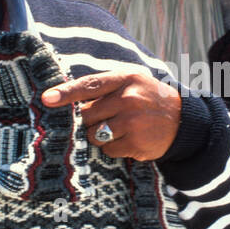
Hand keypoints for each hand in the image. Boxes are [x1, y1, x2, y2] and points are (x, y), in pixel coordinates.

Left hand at [41, 71, 180, 160]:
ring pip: (95, 135)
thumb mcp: (132, 82)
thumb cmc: (148, 99)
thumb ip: (105, 87)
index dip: (65, 93)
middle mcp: (129, 99)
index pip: (89, 85)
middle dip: (90, 120)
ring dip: (101, 135)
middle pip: (87, 115)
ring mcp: (133, 123)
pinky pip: (108, 150)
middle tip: (107, 117)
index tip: (47, 98)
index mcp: (125, 79)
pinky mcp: (136, 143)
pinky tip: (130, 139)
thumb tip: (67, 99)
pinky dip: (114, 147)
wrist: (182, 121)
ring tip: (120, 129)